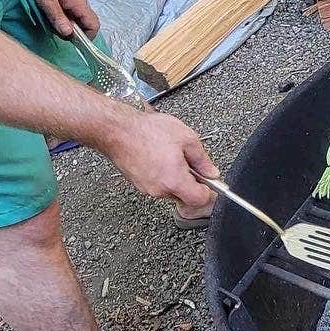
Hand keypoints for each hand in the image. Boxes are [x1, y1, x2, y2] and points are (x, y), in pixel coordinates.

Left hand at [25, 0, 99, 37]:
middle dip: (75, 33)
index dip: (87, 37)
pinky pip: (72, 14)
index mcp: (78, 4)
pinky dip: (64, 19)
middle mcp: (81, 3)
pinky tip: (51, 14)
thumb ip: (57, 16)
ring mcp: (76, 1)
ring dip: (68, 26)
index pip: (93, 25)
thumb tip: (69, 33)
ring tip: (51, 21)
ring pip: (78, 20)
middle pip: (87, 24)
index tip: (72, 40)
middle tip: (57, 29)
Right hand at [97, 107, 218, 214]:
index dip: (208, 190)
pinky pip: (158, 184)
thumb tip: (211, 172)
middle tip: (188, 161)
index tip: (208, 180)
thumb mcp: (186, 138)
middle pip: (184, 196)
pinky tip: (159, 157)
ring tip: (170, 155)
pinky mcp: (138, 184)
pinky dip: (162, 174)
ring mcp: (147, 188)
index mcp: (175, 181)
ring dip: (175, 177)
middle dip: (190, 181)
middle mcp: (160, 190)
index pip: (199, 200)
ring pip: (170, 189)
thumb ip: (202, 159)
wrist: (117, 130)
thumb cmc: (148, 131)